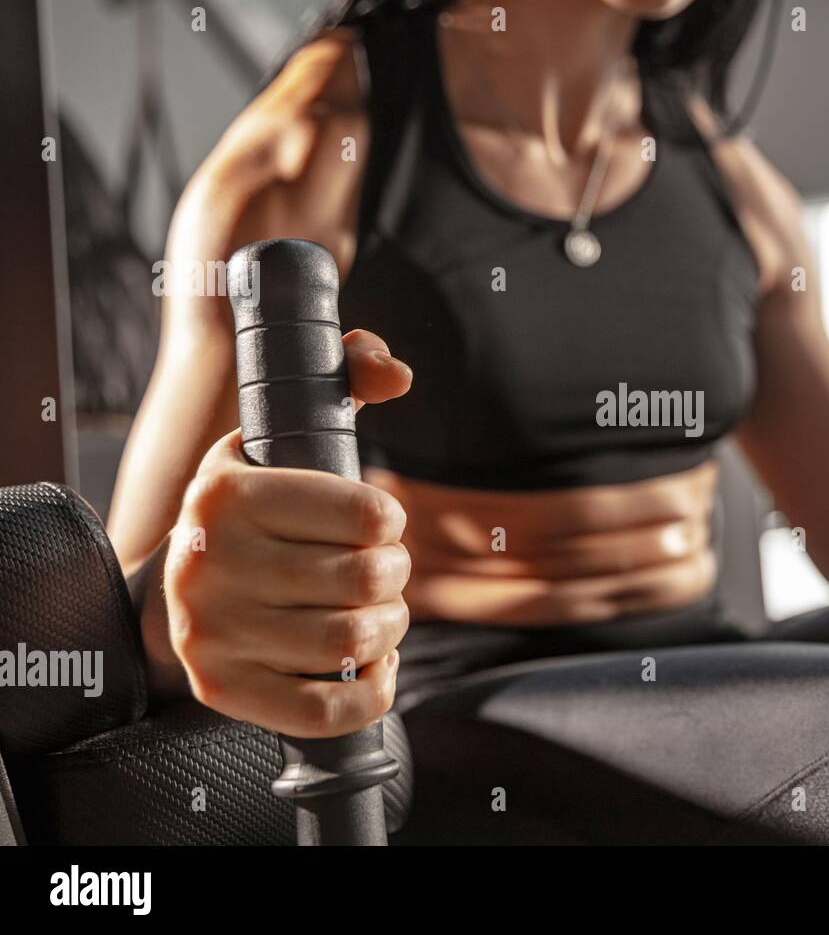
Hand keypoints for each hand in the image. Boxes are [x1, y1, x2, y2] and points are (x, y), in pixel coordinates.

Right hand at [161, 330, 413, 736]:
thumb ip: (347, 377)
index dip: (391, 522)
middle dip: (396, 576)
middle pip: (368, 580)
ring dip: (389, 628)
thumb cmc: (257, 506)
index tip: (379, 525)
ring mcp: (210, 631)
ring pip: (353, 642)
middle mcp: (208, 562)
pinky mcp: (222, 688)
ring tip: (377, 614)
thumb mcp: (288, 432)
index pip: (367, 514)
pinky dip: (370, 691)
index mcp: (226, 492)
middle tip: (384, 572)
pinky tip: (371, 665)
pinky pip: (324, 710)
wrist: (176, 582)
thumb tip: (396, 375)